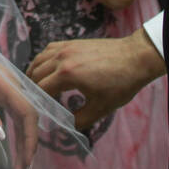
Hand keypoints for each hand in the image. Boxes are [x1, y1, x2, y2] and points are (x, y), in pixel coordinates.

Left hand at [0, 27, 39, 168]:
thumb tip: (0, 133)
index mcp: (4, 80)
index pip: (27, 113)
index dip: (29, 140)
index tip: (24, 165)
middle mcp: (11, 83)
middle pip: (28, 118)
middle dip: (28, 147)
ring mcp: (7, 87)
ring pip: (23, 117)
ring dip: (24, 142)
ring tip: (19, 166)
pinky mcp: (0, 91)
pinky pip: (15, 114)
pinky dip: (17, 133)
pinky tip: (14, 147)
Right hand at [27, 30, 166, 130]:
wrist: (136, 58)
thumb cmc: (121, 83)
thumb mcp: (101, 108)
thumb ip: (79, 120)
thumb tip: (64, 125)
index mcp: (67, 74)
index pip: (40, 89)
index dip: (37, 103)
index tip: (37, 113)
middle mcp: (62, 58)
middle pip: (36, 74)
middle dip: (32, 89)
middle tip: (34, 103)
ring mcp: (66, 47)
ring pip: (39, 60)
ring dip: (34, 73)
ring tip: (36, 87)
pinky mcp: (72, 43)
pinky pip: (49, 49)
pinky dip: (42, 60)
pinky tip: (47, 69)